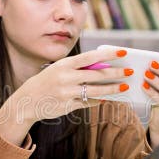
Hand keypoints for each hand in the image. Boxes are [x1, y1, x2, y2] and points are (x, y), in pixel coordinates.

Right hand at [2, 47, 134, 125]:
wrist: (28, 100)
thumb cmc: (49, 80)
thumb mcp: (61, 69)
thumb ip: (80, 68)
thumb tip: (103, 67)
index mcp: (65, 65)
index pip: (91, 57)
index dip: (109, 54)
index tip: (123, 53)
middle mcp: (66, 78)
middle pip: (97, 75)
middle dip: (116, 73)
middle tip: (130, 72)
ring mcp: (68, 93)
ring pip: (96, 91)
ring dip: (113, 89)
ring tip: (125, 87)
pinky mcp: (68, 106)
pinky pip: (89, 102)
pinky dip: (100, 100)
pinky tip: (109, 98)